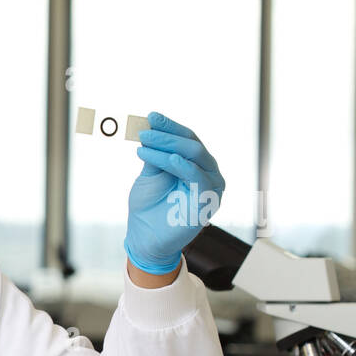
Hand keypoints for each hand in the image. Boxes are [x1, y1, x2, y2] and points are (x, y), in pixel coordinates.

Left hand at [125, 111, 226, 274]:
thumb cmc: (148, 208)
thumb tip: (152, 127)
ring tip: (145, 143)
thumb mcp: (150, 175)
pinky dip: (182, 166)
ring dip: (168, 146)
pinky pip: (198, 178)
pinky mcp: (207, 201)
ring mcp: (211, 187)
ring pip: (195, 156)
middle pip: (192, 144)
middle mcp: (208, 173)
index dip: (170, 126)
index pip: (187, 139)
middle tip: (144, 131)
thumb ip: (155, 154)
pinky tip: (167, 158)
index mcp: (196, 165)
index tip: (150, 116)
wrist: (144, 239)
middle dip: (167, 135)